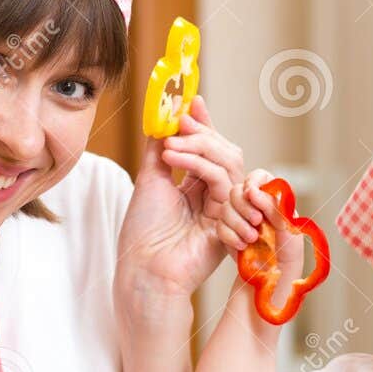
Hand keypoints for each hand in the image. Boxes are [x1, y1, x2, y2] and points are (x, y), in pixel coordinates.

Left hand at [116, 96, 245, 309]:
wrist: (142, 269)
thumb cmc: (143, 233)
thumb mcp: (150, 179)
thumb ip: (161, 147)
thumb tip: (165, 116)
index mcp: (196, 189)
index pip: (210, 150)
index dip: (204, 125)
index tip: (192, 102)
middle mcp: (214, 199)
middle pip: (226, 154)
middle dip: (203, 134)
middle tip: (179, 124)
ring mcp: (224, 212)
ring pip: (230, 166)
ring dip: (200, 150)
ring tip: (169, 149)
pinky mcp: (230, 225)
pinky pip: (227, 187)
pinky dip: (203, 169)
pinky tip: (177, 165)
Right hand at [224, 170, 302, 282]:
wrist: (277, 271)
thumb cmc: (288, 247)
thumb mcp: (287, 222)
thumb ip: (271, 204)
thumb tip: (251, 191)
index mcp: (269, 196)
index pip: (258, 177)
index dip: (253, 182)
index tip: (252, 193)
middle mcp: (251, 204)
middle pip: (236, 191)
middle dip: (244, 206)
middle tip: (257, 221)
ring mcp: (238, 217)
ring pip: (225, 208)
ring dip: (239, 223)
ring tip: (253, 238)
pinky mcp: (227, 232)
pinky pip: (220, 227)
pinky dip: (231, 236)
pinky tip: (243, 246)